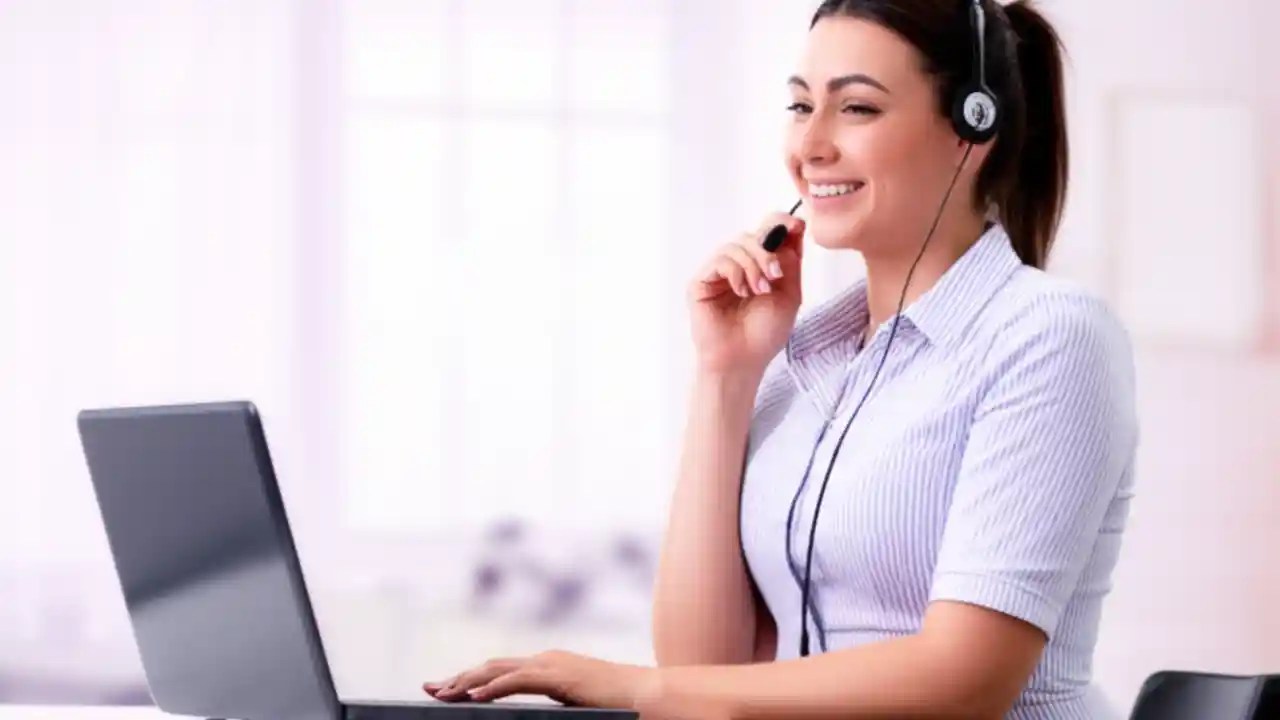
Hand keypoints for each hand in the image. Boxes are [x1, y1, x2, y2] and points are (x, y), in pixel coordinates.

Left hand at [423, 650, 654, 708]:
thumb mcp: (573, 703)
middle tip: (428, 689)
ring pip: (497, 670)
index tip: (443, 689)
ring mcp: (551, 665)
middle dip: (457, 678)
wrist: (644, 694)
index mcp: (547, 665)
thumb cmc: (614, 703)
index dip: (469, 679)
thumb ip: (551, 704)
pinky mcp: (559, 676)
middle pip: (489, 666)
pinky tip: (475, 697)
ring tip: (442, 694)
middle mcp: (544, 659)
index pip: (498, 670)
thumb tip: (532, 713)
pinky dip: (493, 687)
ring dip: (467, 682)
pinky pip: (518, 680)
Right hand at [688, 212, 805, 375]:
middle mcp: (739, 265)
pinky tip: (742, 292)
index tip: (798, 225)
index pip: (768, 230)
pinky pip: (720, 260)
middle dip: (768, 251)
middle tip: (776, 275)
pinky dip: (736, 272)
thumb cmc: (765, 334)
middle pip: (754, 234)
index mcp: (760, 266)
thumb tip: (792, 228)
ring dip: (753, 265)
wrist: (743, 360)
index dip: (782, 223)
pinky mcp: (701, 282)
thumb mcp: (790, 294)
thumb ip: (791, 261)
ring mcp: (719, 272)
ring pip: (737, 244)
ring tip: (760, 290)